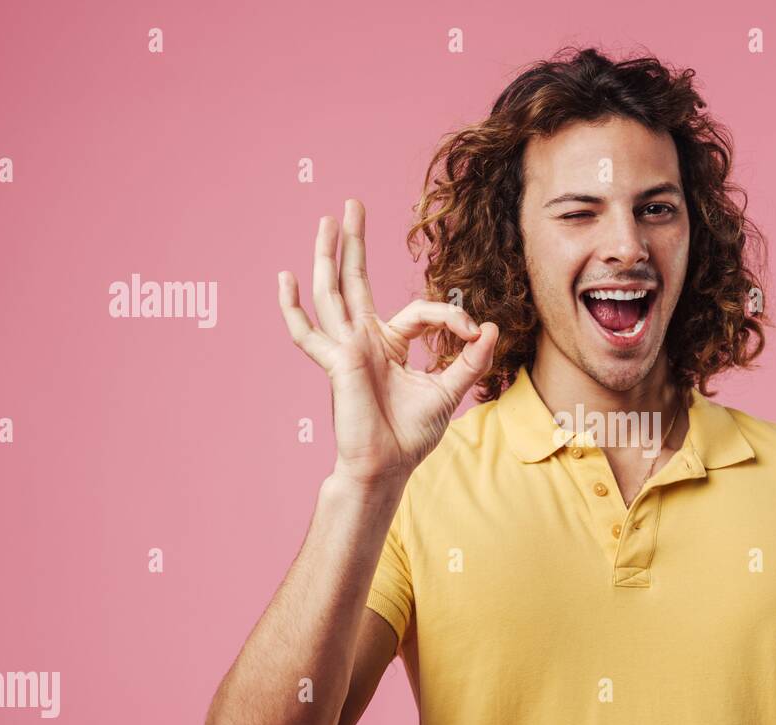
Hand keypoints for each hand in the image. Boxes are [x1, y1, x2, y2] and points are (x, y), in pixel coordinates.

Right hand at [278, 199, 497, 488]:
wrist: (387, 467)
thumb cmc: (411, 434)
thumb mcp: (449, 390)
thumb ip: (469, 360)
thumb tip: (490, 327)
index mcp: (389, 345)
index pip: (419, 311)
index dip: (449, 317)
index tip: (473, 333)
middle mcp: (364, 341)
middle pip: (356, 281)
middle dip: (355, 243)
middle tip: (353, 205)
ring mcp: (347, 349)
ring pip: (332, 293)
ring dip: (329, 256)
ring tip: (328, 221)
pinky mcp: (337, 363)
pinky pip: (307, 333)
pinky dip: (292, 308)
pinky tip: (285, 279)